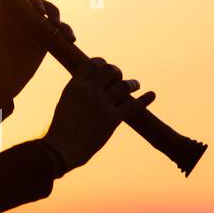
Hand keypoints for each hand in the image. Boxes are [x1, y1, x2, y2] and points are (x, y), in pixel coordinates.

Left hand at [0, 0, 74, 102]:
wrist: (0, 88)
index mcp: (8, 18)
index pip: (22, 0)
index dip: (31, 0)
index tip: (38, 10)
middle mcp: (22, 21)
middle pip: (40, 5)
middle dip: (49, 9)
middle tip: (54, 22)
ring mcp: (34, 31)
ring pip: (52, 18)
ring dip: (60, 21)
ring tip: (64, 34)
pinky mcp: (45, 43)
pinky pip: (59, 33)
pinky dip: (66, 33)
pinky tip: (70, 40)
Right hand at [44, 58, 154, 172]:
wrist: (62, 149)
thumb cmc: (61, 129)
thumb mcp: (65, 103)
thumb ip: (77, 92)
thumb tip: (87, 84)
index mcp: (75, 86)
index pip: (92, 64)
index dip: (102, 63)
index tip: (106, 68)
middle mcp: (89, 92)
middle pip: (110, 70)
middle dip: (116, 72)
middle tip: (119, 78)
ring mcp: (102, 105)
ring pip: (124, 86)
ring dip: (132, 84)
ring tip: (136, 84)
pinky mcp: (112, 120)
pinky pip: (133, 106)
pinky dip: (144, 99)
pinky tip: (152, 95)